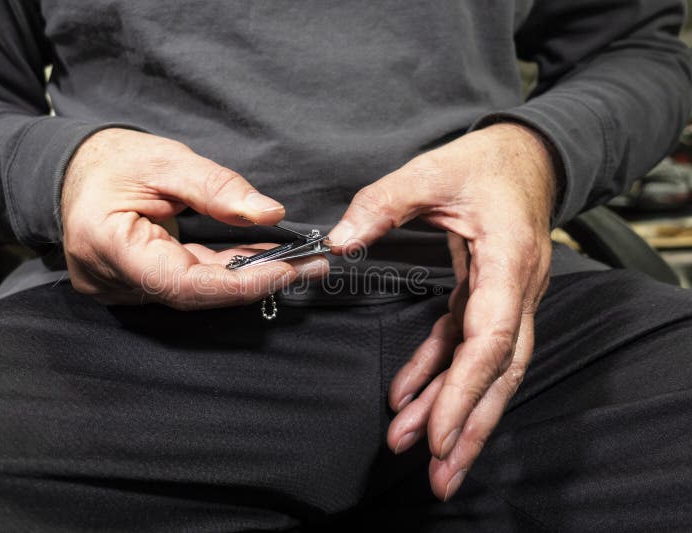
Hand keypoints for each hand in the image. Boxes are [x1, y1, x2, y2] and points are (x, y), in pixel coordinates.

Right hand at [61, 128, 327, 306]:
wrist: (73, 173)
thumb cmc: (114, 161)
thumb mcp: (167, 160)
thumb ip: (217, 188)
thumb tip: (271, 213)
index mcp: (108, 245)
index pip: (182, 283)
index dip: (238, 284)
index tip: (287, 270)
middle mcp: (111, 280)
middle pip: (194, 294)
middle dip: (255, 280)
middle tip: (310, 264)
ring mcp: (121, 289)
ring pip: (194, 294)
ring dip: (246, 277)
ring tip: (296, 259)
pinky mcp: (136, 288)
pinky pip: (187, 286)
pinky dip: (224, 273)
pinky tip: (264, 260)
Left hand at [328, 123, 555, 500]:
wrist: (525, 157)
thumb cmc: (484, 165)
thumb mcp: (429, 172)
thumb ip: (382, 203)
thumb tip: (339, 242)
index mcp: (509, 261)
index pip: (493, 338)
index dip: (465, 389)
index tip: (439, 432)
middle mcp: (517, 291)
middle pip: (499, 372)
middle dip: (470, 426)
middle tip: (441, 474)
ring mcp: (506, 299)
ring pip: (485, 369)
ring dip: (454, 411)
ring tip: (419, 450)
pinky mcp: (485, 300)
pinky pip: (463, 346)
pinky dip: (438, 375)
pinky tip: (409, 399)